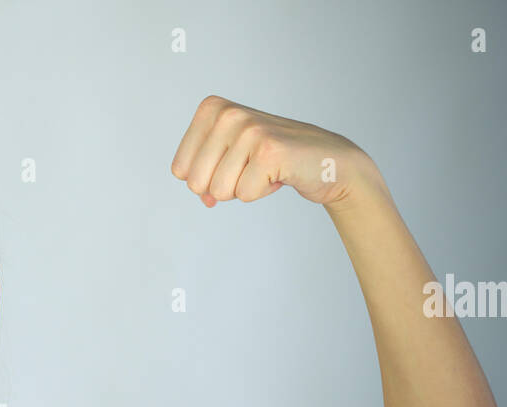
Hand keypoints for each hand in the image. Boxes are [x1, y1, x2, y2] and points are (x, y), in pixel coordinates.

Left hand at [170, 95, 376, 208]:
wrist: (326, 160)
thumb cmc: (273, 160)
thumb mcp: (228, 160)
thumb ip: (203, 176)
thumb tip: (203, 197)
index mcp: (212, 109)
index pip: (180, 170)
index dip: (206, 178)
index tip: (233, 162)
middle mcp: (227, 114)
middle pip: (196, 183)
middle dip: (224, 186)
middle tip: (250, 168)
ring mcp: (249, 130)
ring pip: (219, 191)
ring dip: (245, 189)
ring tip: (265, 169)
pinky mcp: (268, 151)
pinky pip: (244, 195)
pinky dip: (262, 192)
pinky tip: (279, 174)